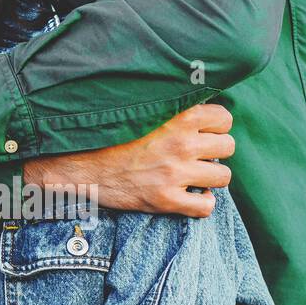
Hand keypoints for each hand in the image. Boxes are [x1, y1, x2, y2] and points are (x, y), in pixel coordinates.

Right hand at [22, 103, 235, 217]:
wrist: (77, 164)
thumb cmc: (106, 134)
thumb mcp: (140, 110)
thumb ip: (168, 104)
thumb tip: (193, 97)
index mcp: (177, 117)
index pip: (224, 118)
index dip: (214, 125)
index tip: (201, 130)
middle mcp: (181, 144)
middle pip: (228, 147)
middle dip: (214, 150)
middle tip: (195, 153)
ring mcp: (175, 173)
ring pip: (222, 176)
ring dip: (209, 176)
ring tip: (191, 174)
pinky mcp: (166, 200)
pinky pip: (206, 206)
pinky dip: (201, 202)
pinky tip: (188, 195)